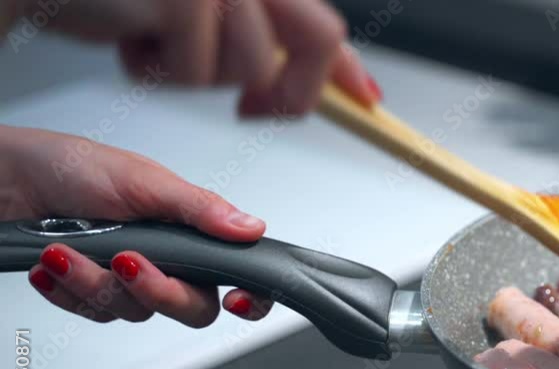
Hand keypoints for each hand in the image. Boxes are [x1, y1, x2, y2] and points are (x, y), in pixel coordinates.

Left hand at [1, 125, 273, 325]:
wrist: (4, 178)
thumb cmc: (72, 166)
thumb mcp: (143, 181)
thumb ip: (199, 209)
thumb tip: (252, 228)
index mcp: (193, 231)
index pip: (240, 273)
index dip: (252, 296)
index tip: (236, 300)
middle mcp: (169, 260)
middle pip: (192, 308)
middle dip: (156, 289)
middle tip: (126, 261)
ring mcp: (130, 280)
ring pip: (134, 311)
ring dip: (92, 282)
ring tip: (62, 248)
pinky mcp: (93, 293)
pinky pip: (93, 313)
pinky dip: (67, 290)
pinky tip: (50, 263)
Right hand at [11, 0, 380, 113]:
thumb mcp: (204, 14)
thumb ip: (271, 37)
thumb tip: (347, 81)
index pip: (324, 23)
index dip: (348, 70)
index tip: (368, 102)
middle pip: (317, 40)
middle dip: (287, 91)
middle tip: (250, 108)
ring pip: (252, 66)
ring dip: (200, 73)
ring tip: (157, 42)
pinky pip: (198, 71)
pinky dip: (161, 71)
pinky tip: (133, 42)